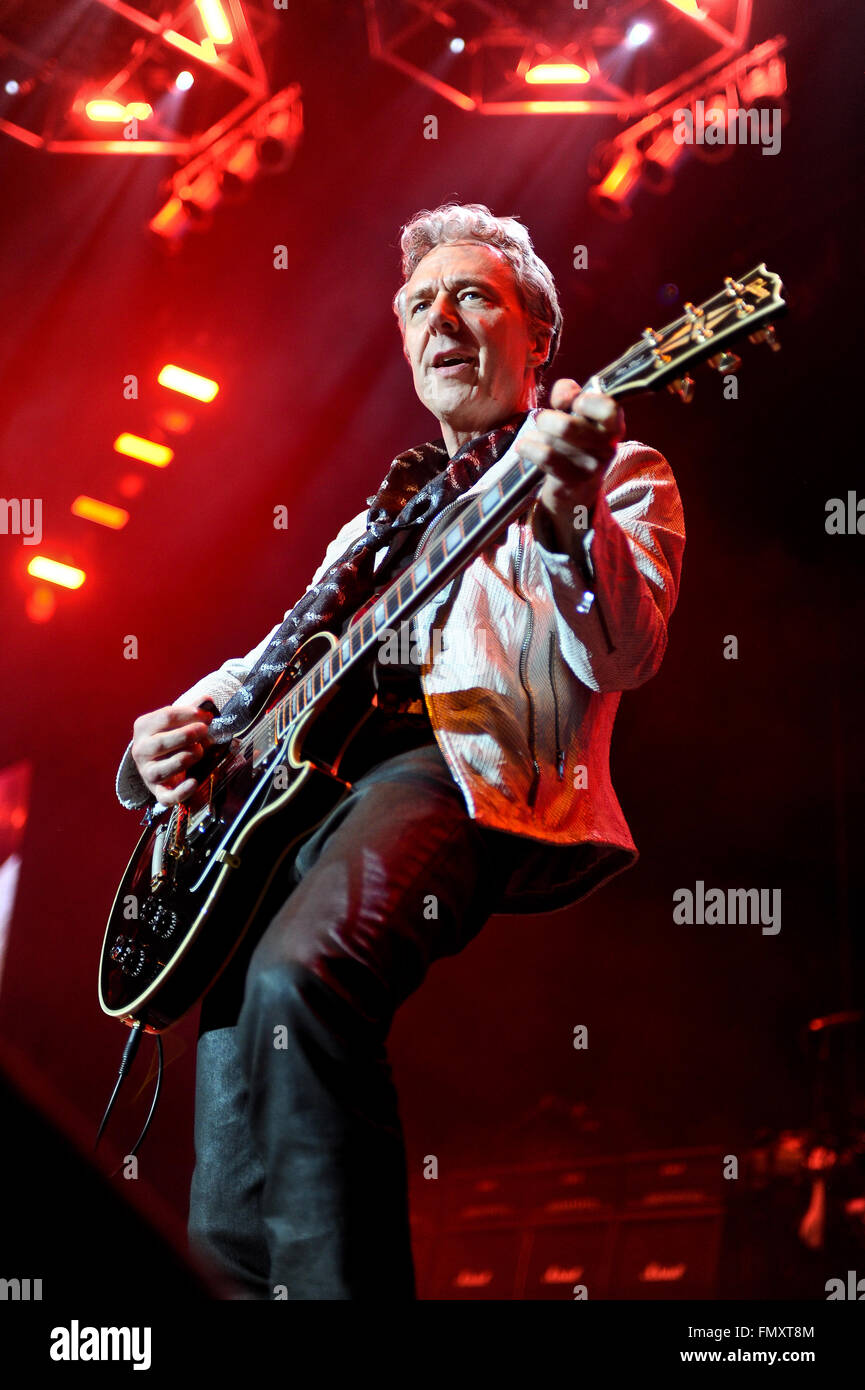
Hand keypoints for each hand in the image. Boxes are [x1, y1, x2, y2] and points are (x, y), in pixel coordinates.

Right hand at [131, 703, 214, 806]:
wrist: (157, 761)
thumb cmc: (170, 736)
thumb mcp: (176, 721)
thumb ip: (192, 709)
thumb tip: (207, 700)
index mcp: (143, 727)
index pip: (165, 716)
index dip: (189, 714)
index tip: (206, 715)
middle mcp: (140, 750)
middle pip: (162, 742)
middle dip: (188, 735)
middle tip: (205, 730)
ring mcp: (147, 772)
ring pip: (165, 768)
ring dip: (187, 757)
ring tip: (199, 750)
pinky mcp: (157, 791)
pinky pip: (167, 796)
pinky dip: (182, 791)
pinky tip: (194, 782)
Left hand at [516, 378, 623, 513]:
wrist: (575, 487)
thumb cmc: (575, 442)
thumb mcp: (576, 412)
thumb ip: (569, 393)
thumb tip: (562, 399)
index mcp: (613, 425)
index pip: (609, 408)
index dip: (587, 402)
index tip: (574, 404)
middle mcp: (607, 447)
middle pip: (567, 425)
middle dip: (546, 419)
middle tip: (545, 423)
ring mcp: (591, 466)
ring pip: (552, 439)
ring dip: (536, 435)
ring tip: (536, 438)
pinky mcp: (573, 481)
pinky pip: (545, 456)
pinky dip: (528, 447)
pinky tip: (524, 447)